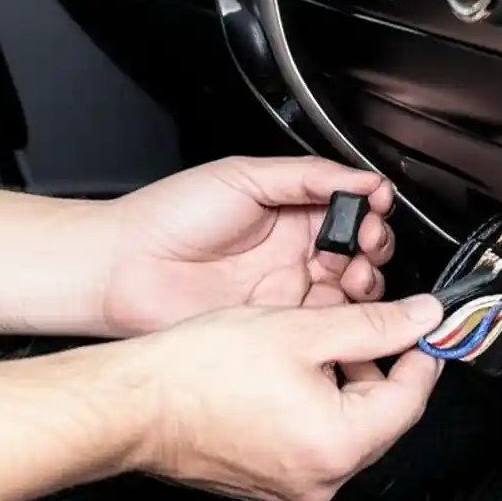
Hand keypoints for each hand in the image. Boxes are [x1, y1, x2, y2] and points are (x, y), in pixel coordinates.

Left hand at [100, 156, 395, 335]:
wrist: (126, 267)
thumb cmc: (170, 217)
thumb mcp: (244, 177)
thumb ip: (307, 176)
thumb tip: (361, 178)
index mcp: (288, 211)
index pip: (347, 211)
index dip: (369, 210)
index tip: (375, 207)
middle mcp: (292, 252)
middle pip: (357, 252)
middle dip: (374, 246)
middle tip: (365, 243)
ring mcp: (285, 289)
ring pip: (348, 290)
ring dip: (365, 280)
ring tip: (355, 273)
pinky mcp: (275, 323)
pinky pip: (321, 323)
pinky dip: (342, 315)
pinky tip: (341, 302)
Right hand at [107, 295, 443, 500]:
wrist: (135, 404)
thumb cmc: (198, 372)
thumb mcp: (300, 330)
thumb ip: (372, 324)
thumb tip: (421, 318)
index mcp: (339, 443)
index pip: (412, 399)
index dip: (422, 355)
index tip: (422, 328)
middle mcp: (322, 479)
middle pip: (382, 420)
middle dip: (380, 371)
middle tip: (363, 330)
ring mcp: (294, 489)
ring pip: (347, 432)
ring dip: (346, 389)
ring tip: (313, 349)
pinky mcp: (270, 487)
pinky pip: (315, 447)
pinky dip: (316, 413)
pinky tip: (289, 379)